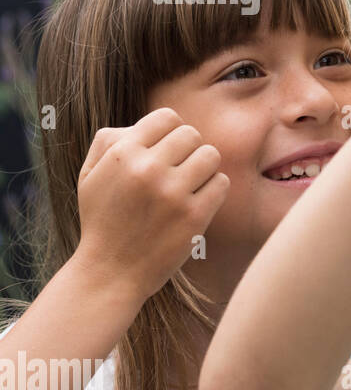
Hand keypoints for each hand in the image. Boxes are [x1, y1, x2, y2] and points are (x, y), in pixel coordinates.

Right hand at [71, 108, 228, 304]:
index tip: (166, 151)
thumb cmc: (104, 219)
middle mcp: (148, 169)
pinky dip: (213, 190)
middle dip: (188, 150)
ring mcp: (173, 193)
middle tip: (179, 171)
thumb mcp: (90, 174)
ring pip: (211, 155)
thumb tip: (147, 123)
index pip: (168, 117)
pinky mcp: (195, 216)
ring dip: (204, 168)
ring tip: (189, 185)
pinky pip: (222, 182)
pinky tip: (196, 202)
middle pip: (192, 134)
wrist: (111, 271)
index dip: (171, 132)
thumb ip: (111, 140)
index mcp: (122, 154)